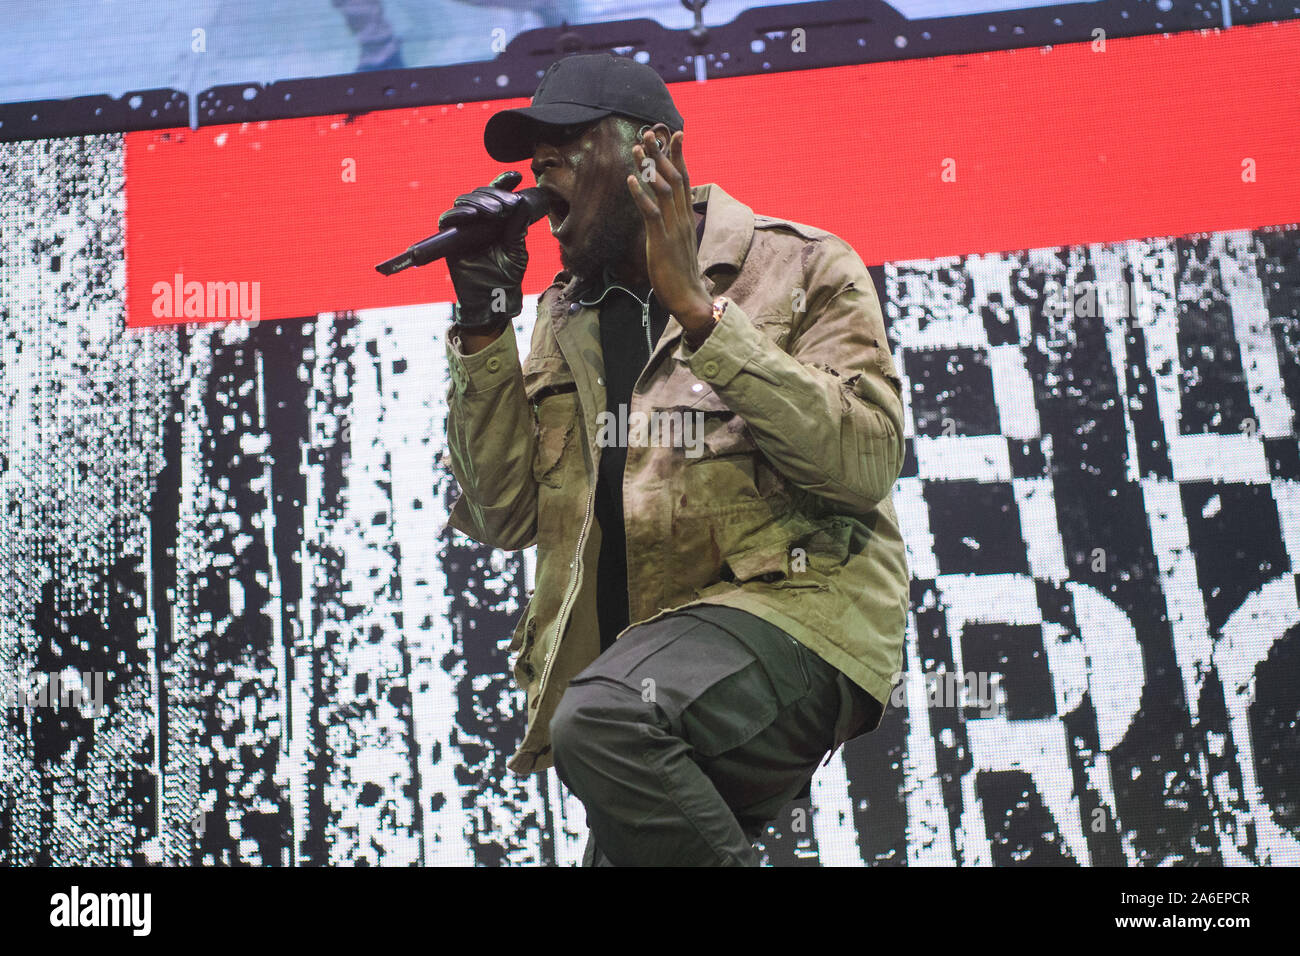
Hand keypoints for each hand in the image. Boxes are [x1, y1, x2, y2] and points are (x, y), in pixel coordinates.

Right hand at [442, 170, 530, 328]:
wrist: (493, 299)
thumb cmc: (507, 276)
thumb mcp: (517, 249)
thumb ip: (518, 226)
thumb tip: (523, 201)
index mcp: (497, 219)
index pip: (497, 195)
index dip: (504, 183)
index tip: (517, 177)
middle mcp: (479, 220)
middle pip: (480, 194)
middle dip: (495, 195)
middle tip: (509, 204)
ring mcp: (463, 227)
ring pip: (464, 202)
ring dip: (480, 201)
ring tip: (496, 212)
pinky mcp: (449, 238)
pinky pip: (448, 219)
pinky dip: (459, 213)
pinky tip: (472, 214)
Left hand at [625, 130, 713, 334]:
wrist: (689, 298)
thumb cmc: (681, 274)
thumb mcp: (679, 244)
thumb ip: (673, 227)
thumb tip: (665, 217)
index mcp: (686, 217)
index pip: (685, 180)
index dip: (680, 156)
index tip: (676, 134)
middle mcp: (682, 218)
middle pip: (674, 178)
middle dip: (663, 153)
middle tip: (650, 133)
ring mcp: (673, 228)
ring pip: (663, 190)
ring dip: (650, 168)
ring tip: (637, 149)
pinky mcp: (662, 241)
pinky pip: (651, 213)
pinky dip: (641, 195)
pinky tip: (631, 180)